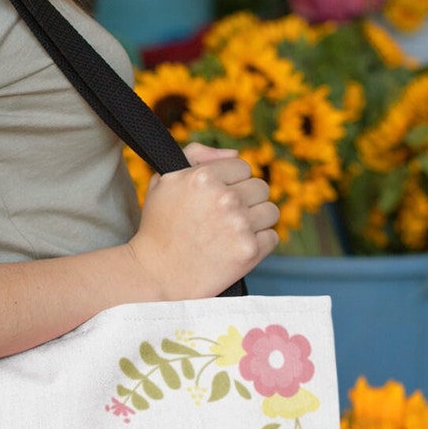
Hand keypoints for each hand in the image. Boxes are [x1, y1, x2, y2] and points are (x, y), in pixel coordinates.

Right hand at [129, 142, 279, 298]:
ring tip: (231, 234)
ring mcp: (239, 225)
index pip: (242, 166)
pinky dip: (259, 244)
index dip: (230, 182)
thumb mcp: (165, 181)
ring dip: (255, 222)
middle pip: (260, 188)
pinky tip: (236, 248)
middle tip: (224, 219)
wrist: (155, 275)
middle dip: (245, 201)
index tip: (216, 199)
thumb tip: (233, 153)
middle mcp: (225, 198)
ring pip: (271, 211)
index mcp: (204, 176)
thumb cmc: (159, 227)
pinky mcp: (249, 251)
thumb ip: (196, 155)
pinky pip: (272, 238)